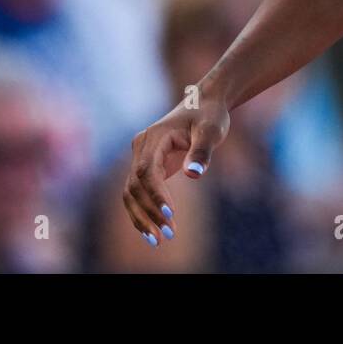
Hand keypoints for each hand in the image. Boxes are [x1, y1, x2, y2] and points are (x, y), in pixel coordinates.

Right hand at [123, 94, 229, 247]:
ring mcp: (141, 157)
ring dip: (142, 217)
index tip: (170, 215)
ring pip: (131, 193)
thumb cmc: (210, 116)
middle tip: (168, 235)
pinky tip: (153, 231)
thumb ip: (202, 151)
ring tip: (159, 239)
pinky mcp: (146, 166)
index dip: (156, 195)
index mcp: (154, 136)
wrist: (204, 104)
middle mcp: (141, 147)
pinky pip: (138, 192)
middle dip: (149, 212)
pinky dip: (143, 212)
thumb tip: (193, 174)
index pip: (147, 171)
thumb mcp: (211, 130)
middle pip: (135, 185)